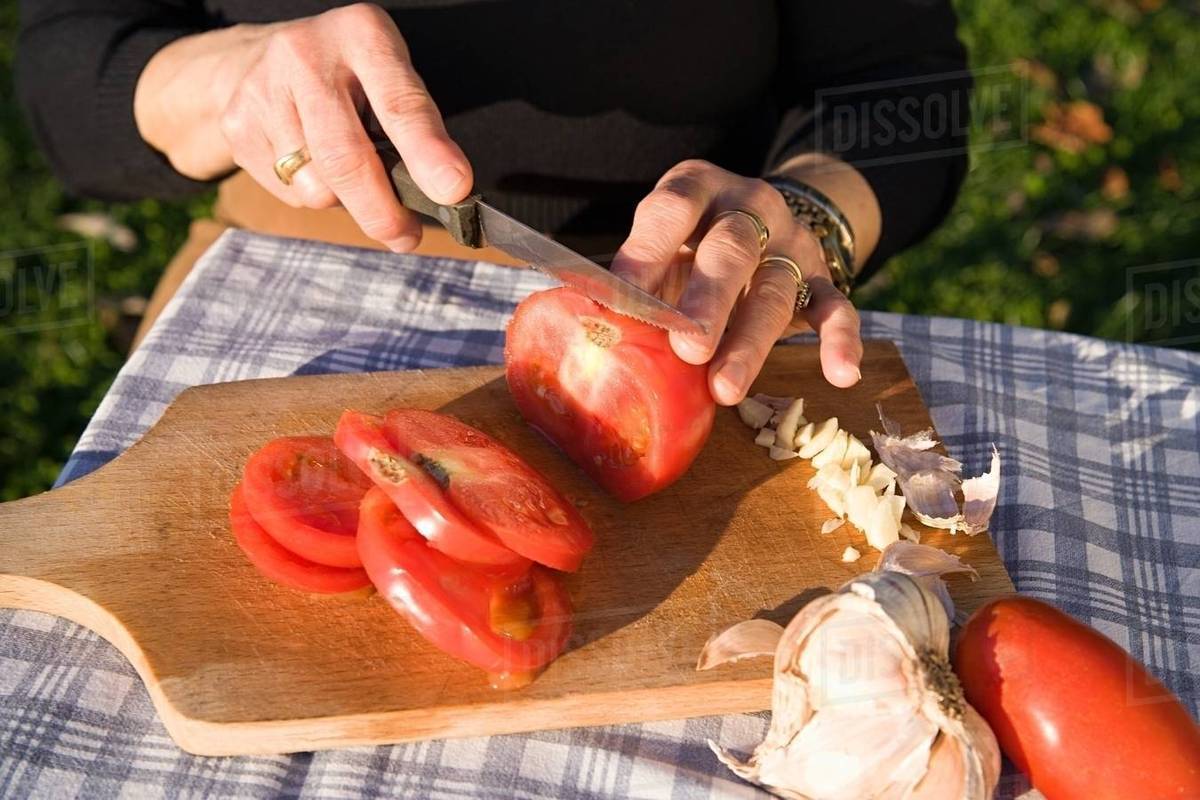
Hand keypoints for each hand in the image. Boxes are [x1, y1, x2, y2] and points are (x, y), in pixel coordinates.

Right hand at [135, 3, 470, 251]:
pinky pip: (291, 193)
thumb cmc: (343, 75)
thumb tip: (445, 192)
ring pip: (317, 187)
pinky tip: (313, 165)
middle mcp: (306, 58)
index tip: (453, 190)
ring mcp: (263, 92)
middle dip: (382, 211)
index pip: (400, 103)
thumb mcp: (387, 74)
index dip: (427, 152)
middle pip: (346, 159)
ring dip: (345, 201)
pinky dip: (313, 195)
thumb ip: (415, 124)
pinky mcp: (239, 128)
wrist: (251, 59)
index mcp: (361, 36)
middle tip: (406, 236)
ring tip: (350, 174)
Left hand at [611, 160, 863, 404]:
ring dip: (751, 342)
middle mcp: (748, 207)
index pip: (671, 210)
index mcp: (695, 190)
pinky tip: (841, 374)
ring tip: (724, 389)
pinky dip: (840, 340)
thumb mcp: (658, 243)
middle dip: (709, 300)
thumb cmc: (686, 245)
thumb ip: (632, 277)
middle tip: (687, 348)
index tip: (620, 300)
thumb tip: (579, 322)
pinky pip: (835, 306)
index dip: (646, 253)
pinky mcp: (819, 277)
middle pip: (731, 249)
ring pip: (775, 288)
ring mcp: (789, 243)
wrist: (761, 219)